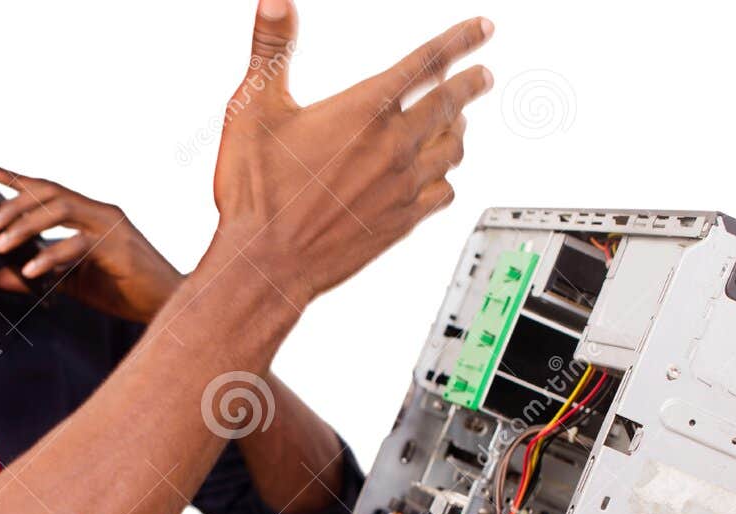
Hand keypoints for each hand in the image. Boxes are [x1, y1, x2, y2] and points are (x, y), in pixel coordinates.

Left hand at [0, 165, 183, 321]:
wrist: (166, 305)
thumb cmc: (123, 290)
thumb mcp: (72, 284)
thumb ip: (39, 276)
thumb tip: (0, 276)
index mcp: (90, 214)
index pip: (48, 189)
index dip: (16, 177)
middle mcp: (100, 211)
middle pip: (50, 193)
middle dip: (14, 204)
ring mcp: (111, 226)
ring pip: (60, 210)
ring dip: (25, 225)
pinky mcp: (118, 247)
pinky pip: (78, 245)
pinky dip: (50, 257)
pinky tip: (30, 271)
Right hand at [210, 1, 492, 308]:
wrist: (265, 264)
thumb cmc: (256, 193)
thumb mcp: (252, 108)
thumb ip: (270, 48)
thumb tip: (275, 1)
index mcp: (364, 110)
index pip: (427, 62)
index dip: (461, 40)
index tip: (483, 30)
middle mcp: (392, 146)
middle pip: (450, 103)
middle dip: (471, 83)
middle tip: (483, 75)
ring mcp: (401, 186)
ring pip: (452, 149)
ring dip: (458, 131)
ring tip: (457, 124)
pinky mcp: (401, 222)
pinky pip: (442, 193)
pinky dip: (445, 179)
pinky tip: (438, 178)